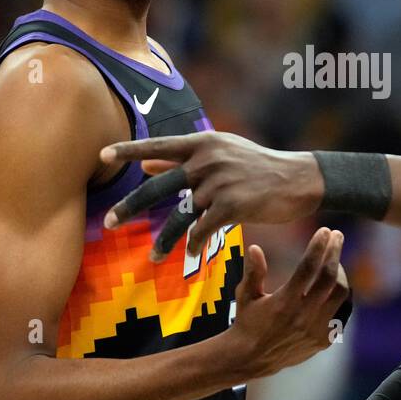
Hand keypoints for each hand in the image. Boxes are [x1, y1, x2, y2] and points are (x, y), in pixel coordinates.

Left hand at [99, 131, 323, 260]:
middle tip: (110, 222)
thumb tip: (144, 164)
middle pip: (159, 185)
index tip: (102, 154)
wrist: (298, 179)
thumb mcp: (222, 153)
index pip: (159, 145)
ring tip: (154, 256)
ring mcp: (219, 183)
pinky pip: (203, 229)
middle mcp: (207, 160)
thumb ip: (182, 159)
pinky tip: (192, 254)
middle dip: (132, 206)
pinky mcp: (232, 205)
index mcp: (203, 143)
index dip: (129, 150)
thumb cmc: (257, 166)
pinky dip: (195, 243)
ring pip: (181, 215)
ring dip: (165, 240)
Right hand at [223, 227, 348, 380]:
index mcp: (284, 302)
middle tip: (337, 236)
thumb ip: (253, 272)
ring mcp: (316, 329)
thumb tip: (254, 248)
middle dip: (335, 252)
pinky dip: (341, 297)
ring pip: (340, 294)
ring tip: (334, 261)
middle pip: (329, 277)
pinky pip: (342, 312)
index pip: (307, 268)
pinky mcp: (324, 339)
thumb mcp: (245, 295)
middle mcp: (303, 316)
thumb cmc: (247, 321)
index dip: (318, 246)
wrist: (252, 358)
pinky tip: (336, 285)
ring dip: (341, 273)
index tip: (325, 230)